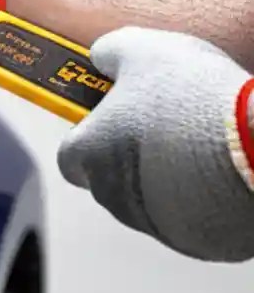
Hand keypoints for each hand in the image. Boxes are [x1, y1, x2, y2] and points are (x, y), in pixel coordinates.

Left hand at [58, 27, 253, 261]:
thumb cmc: (195, 98)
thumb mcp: (144, 49)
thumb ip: (110, 52)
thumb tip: (101, 58)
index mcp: (90, 155)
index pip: (69, 156)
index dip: (90, 136)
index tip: (113, 119)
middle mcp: (114, 197)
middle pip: (110, 179)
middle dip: (131, 157)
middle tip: (167, 127)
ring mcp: (155, 224)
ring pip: (149, 201)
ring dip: (166, 179)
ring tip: (202, 145)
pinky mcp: (197, 243)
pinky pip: (191, 219)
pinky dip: (201, 200)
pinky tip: (223, 170)